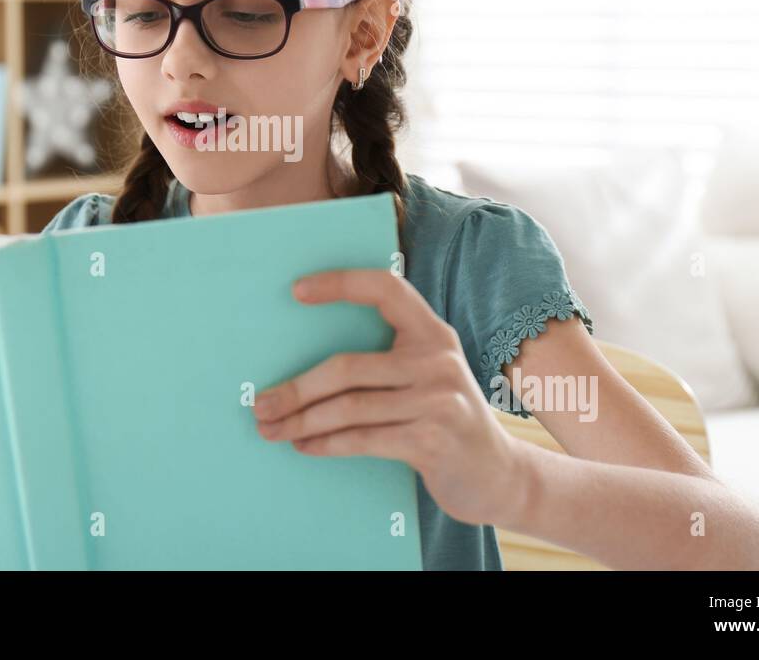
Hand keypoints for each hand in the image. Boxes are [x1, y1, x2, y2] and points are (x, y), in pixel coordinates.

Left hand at [253, 268, 522, 526]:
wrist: (497, 475)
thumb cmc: (445, 420)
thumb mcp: (427, 378)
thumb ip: (387, 360)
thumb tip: (308, 366)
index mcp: (432, 333)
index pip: (385, 289)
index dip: (341, 283)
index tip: (295, 291)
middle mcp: (437, 360)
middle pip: (347, 366)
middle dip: (296, 388)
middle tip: (260, 404)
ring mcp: (437, 400)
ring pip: (348, 407)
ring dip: (301, 422)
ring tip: (272, 429)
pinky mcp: (431, 439)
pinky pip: (362, 438)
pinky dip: (326, 444)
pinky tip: (304, 446)